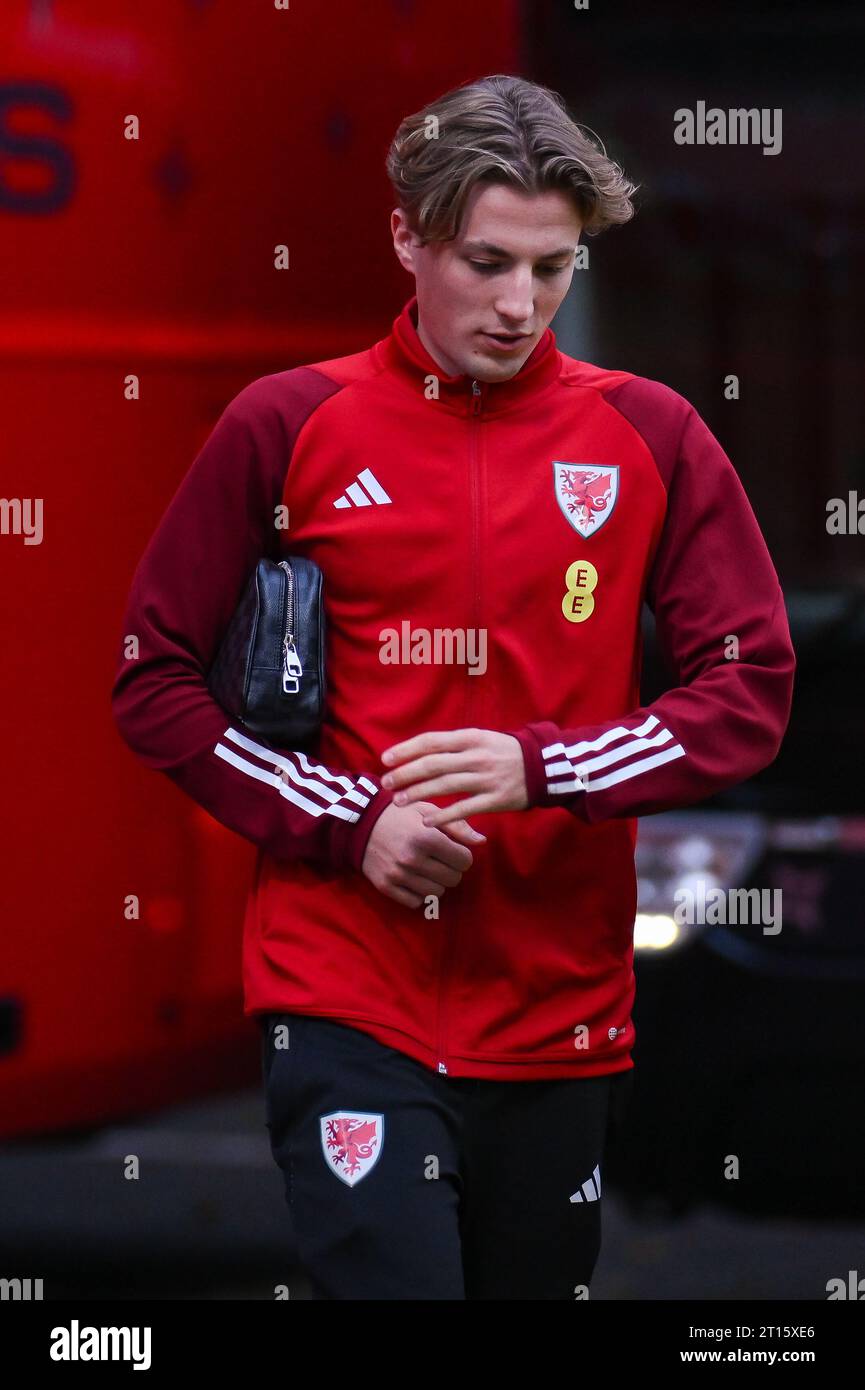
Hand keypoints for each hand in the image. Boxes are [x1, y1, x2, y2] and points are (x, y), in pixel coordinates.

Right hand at [360, 800, 484, 909]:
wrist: (359, 823)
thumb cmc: (399, 814)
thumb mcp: (427, 810)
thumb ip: (457, 825)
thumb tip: (481, 841)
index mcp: (426, 837)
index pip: (464, 861)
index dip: (463, 856)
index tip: (455, 851)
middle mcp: (413, 859)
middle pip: (453, 879)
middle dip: (452, 870)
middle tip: (442, 860)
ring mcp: (398, 875)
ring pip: (436, 893)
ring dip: (437, 882)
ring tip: (428, 869)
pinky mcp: (386, 886)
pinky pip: (416, 902)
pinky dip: (419, 893)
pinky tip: (414, 878)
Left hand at [380, 727, 528, 828]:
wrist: (543, 766)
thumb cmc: (504, 752)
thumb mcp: (480, 738)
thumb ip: (453, 745)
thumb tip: (418, 752)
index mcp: (470, 738)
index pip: (431, 741)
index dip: (406, 750)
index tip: (385, 759)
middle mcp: (476, 756)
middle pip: (433, 764)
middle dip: (405, 774)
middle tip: (386, 784)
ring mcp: (486, 778)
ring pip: (445, 786)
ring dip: (418, 794)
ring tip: (399, 801)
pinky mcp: (495, 799)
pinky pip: (464, 809)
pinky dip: (443, 816)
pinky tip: (426, 820)